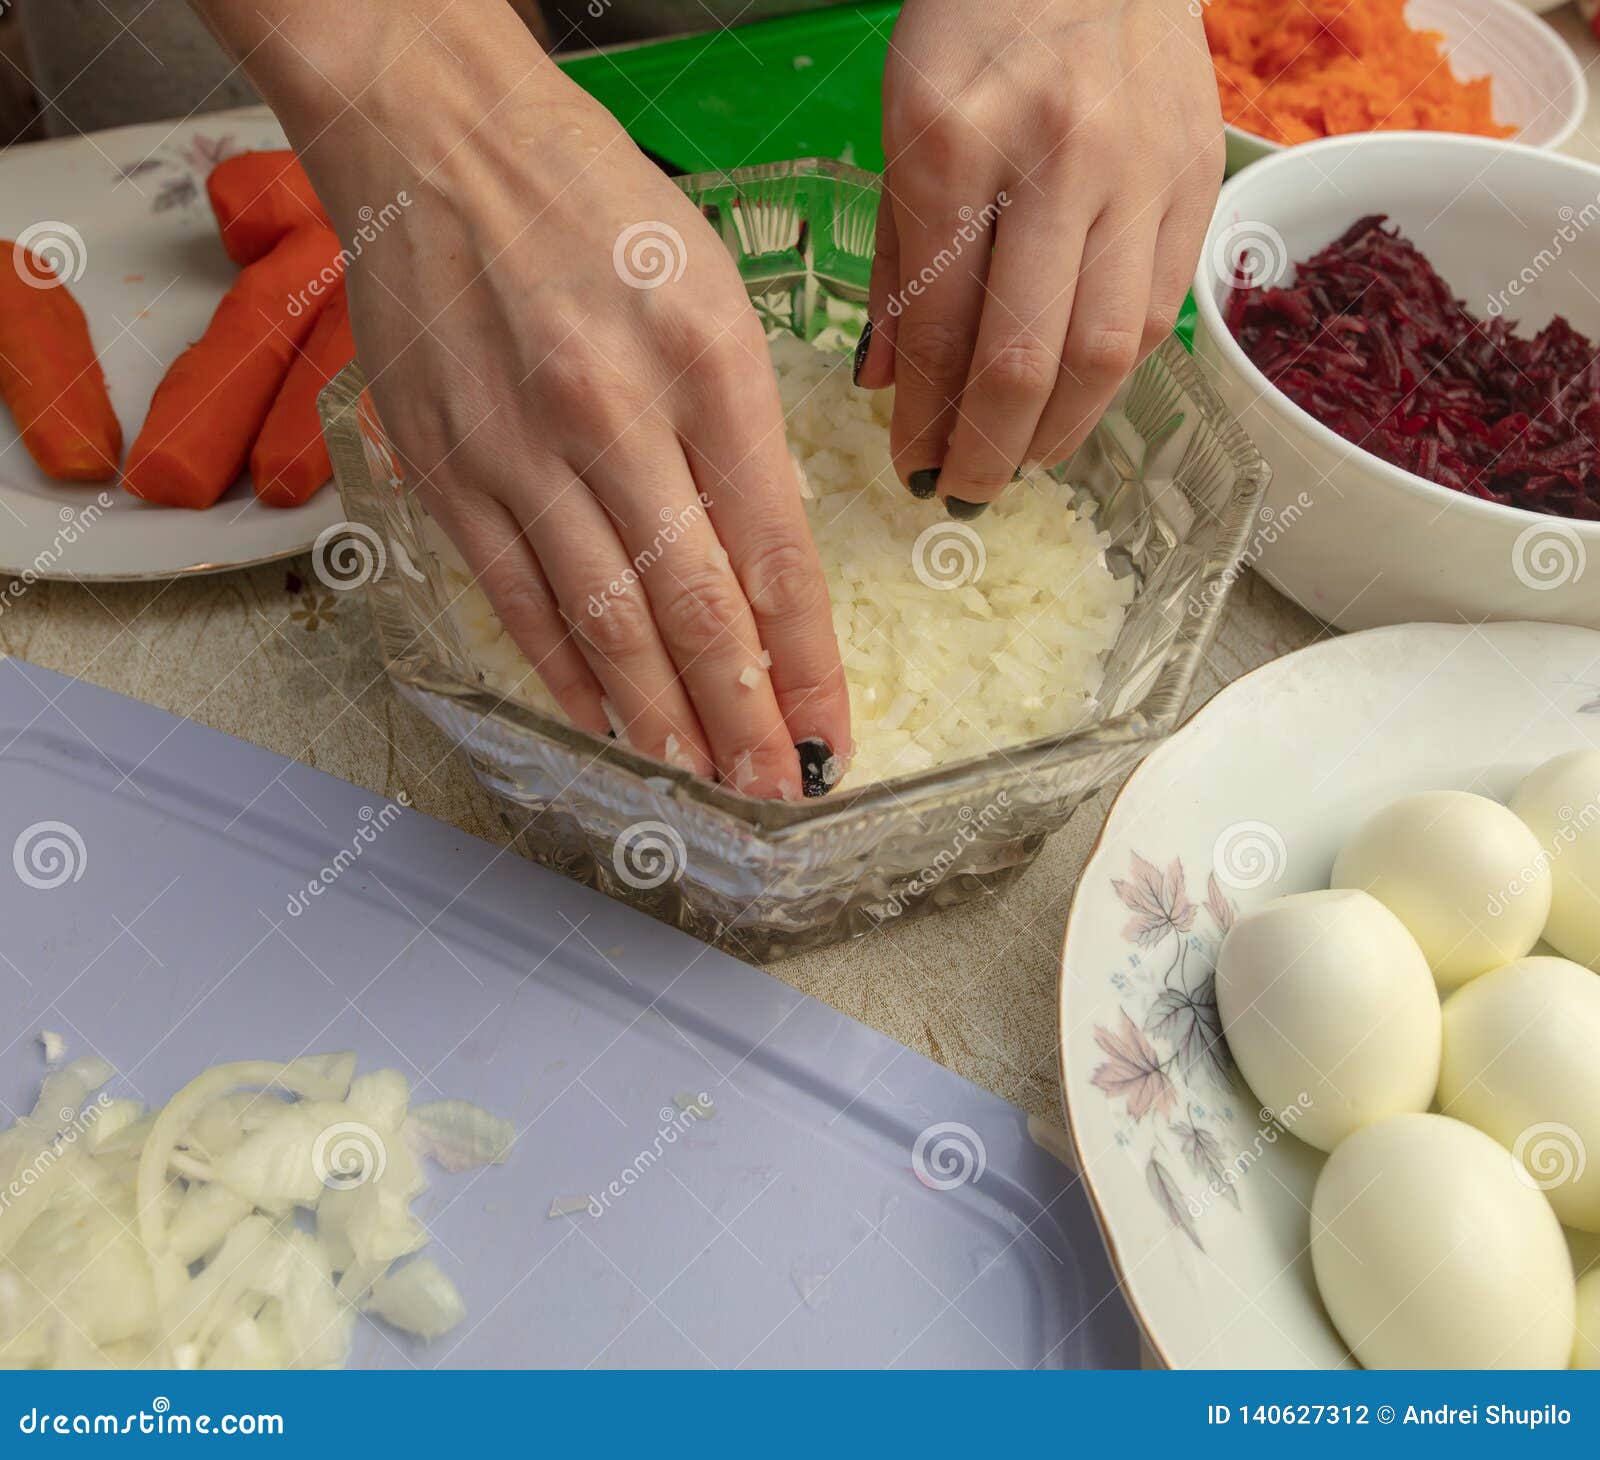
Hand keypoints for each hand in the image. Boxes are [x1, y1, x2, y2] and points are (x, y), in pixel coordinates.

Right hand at [205, 2, 850, 798]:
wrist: (436, 138)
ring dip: (658, 718)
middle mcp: (613, 415)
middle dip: (741, 718)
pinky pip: (515, 597)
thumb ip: (742, 429)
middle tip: (774, 793)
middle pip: (692, 606)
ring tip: (699, 787)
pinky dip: (563, 670)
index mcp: (706, 362)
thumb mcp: (712, 293)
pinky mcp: (445, 468)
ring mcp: (518, 449)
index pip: (774, 551)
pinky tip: (601, 722)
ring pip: (602, 620)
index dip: (805, 660)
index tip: (829, 730)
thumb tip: (762, 562)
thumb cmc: (591, 204)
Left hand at [857, 0, 1223, 513]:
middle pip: (1025, 359)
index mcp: (955, 142)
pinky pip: (1155, 313)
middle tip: (961, 493)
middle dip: (987, 451)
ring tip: (1017, 460)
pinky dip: (1110, 380)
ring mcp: (1139, 170)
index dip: (921, 418)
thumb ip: (897, 259)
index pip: (938, 326)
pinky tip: (1073, 403)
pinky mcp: (1195, 179)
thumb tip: (886, 384)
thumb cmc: (976, 26)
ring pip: (1104, 352)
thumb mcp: (902, 124)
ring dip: (1056, 431)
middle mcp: (1057, 158)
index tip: (908, 467)